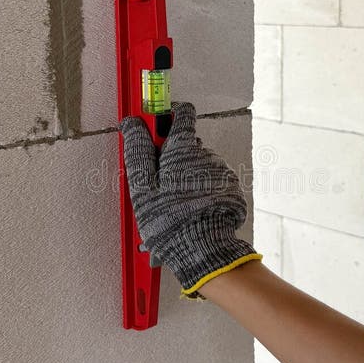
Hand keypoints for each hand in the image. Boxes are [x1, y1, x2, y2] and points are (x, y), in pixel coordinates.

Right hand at [119, 102, 260, 295]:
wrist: (205, 249)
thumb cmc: (170, 220)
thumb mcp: (143, 188)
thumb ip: (139, 151)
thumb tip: (132, 123)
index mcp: (183, 149)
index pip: (181, 114)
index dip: (168, 115)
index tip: (158, 124)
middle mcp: (206, 155)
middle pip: (187, 145)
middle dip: (173, 157)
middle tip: (159, 183)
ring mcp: (221, 172)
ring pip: (199, 166)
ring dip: (187, 177)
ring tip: (175, 204)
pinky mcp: (231, 189)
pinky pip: (212, 182)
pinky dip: (201, 191)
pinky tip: (192, 209)